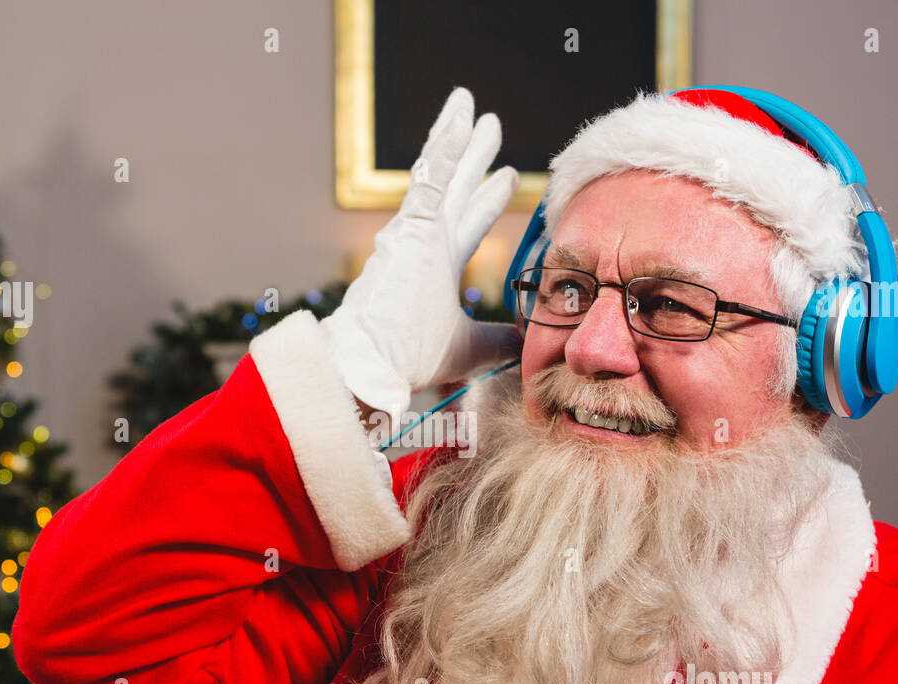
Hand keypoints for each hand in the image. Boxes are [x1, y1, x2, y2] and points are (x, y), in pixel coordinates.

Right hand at [321, 87, 521, 428]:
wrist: (368, 366)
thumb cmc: (406, 360)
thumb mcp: (468, 346)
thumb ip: (497, 338)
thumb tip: (528, 336)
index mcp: (435, 266)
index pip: (468, 222)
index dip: (487, 198)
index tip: (506, 176)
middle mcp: (423, 243)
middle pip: (455, 188)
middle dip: (474, 157)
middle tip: (490, 124)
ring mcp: (414, 233)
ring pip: (441, 173)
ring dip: (458, 138)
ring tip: (469, 104)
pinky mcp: (410, 228)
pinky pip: (432, 178)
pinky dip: (446, 146)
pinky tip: (460, 117)